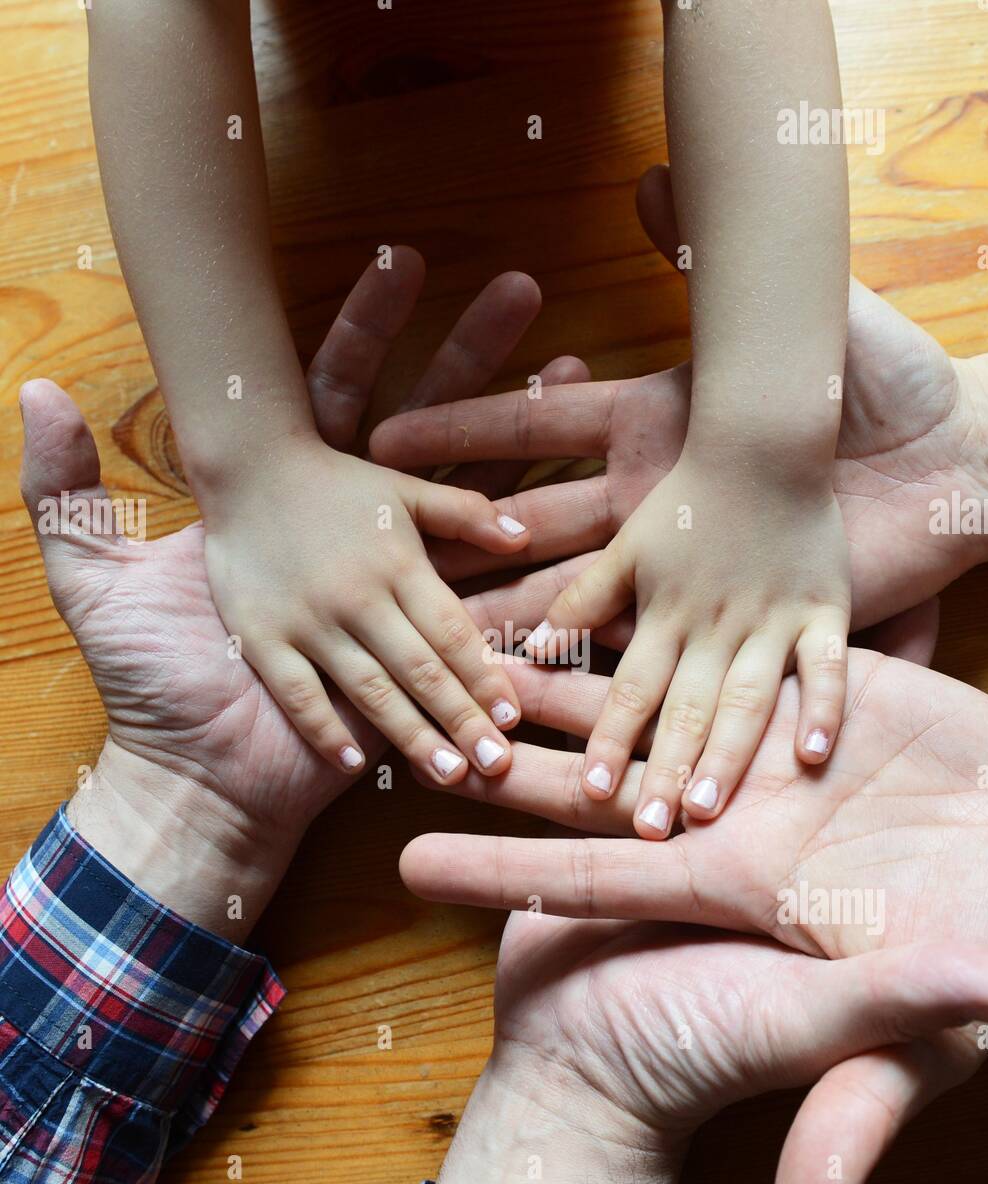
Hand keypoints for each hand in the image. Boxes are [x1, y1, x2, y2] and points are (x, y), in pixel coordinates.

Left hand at [17, 254, 573, 933]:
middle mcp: (351, 541)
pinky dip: (539, 552)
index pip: (337, 394)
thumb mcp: (94, 581)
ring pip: (473, 497)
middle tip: (523, 291)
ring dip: (526, 433)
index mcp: (289, 508)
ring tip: (580, 375)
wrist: (197, 776)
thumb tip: (32, 388)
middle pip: (424, 427)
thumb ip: (66, 492)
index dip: (367, 326)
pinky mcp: (425, 650)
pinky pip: (489, 593)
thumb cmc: (151, 681)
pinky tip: (589, 502)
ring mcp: (395, 593)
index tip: (401, 259)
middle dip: (474, 358)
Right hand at [201, 430, 532, 781]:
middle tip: (498, 765)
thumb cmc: (334, 483)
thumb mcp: (405, 488)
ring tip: (449, 774)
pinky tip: (355, 764)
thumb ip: (466, 513)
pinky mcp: (261, 637)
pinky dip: (325, 729)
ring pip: (369, 690)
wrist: (244, 465)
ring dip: (412, 736)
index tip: (513, 719)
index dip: (484, 678)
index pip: (452, 634)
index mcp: (398, 564)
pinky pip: (298, 693)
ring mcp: (308, 621)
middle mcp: (358, 598)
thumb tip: (526, 538)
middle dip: (463, 721)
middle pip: (421, 670)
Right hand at [370, 165, 987, 630]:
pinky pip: (676, 666)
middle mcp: (655, 507)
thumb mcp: (790, 320)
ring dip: (524, 641)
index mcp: (651, 432)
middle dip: (467, 564)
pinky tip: (570, 724)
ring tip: (462, 681)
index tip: (380, 444)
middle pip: (540, 536)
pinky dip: (619, 690)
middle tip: (393, 592)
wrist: (954, 457)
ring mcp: (696, 570)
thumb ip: (716, 267)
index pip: (533, 431)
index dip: (457, 433)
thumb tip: (655, 182)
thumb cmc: (877, 383)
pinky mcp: (743, 619)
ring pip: (590, 614)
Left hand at [399, 650, 987, 1183]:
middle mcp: (726, 807)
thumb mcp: (920, 1033)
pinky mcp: (812, 683)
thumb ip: (855, 1108)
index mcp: (729, 881)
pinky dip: (659, 608)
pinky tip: (598, 576)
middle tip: (402, 721)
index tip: (405, 863)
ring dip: (557, 672)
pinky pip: (720, 639)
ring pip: (636, 694)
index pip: (589, 874)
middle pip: (584, 776)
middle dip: (498, 753)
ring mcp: (764, 741)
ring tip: (466, 636)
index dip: (502, 868)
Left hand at [523, 444, 850, 835]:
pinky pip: (830, 664)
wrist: (768, 439)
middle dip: (662, 768)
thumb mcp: (630, 546)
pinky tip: (813, 757)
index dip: (610, 740)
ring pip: (748, 695)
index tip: (591, 791)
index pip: (630, 689)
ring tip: (704, 808)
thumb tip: (533, 647)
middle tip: (643, 829)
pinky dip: (824, 706)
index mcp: (666, 615)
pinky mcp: (828, 610)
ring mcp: (775, 620)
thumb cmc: (694, 498)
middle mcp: (716, 626)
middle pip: (685, 706)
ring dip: (726, 751)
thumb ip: (584, 600)